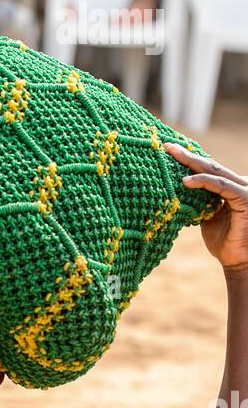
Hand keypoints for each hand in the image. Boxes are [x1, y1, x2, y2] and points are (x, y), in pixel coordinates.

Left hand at [163, 144, 247, 275]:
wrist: (237, 261)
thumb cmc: (223, 242)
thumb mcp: (207, 218)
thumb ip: (199, 203)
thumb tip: (179, 192)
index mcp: (230, 187)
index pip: (208, 170)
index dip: (190, 161)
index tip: (170, 152)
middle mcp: (239, 183)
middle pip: (210, 166)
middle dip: (188, 155)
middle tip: (168, 146)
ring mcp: (243, 188)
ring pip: (214, 172)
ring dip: (192, 163)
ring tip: (173, 156)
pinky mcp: (244, 198)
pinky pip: (221, 186)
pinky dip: (203, 182)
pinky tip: (185, 181)